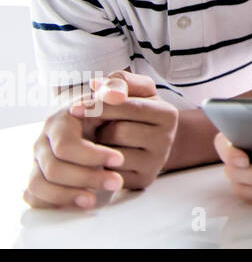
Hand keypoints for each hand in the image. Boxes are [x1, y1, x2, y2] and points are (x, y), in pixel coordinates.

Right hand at [24, 101, 126, 209]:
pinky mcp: (39, 178)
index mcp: (59, 121)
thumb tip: (115, 95)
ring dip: (69, 194)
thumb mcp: (117, 93)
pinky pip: (35, 196)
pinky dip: (55, 201)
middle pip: (54, 168)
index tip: (119, 159)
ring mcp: (37, 161)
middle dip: (86, 177)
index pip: (67, 145)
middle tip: (116, 182)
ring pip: (40, 184)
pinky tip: (82, 201)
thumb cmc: (109, 109)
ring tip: (96, 199)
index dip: (92, 156)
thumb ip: (118, 87)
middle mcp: (43, 142)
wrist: (97, 121)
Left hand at [67, 71, 178, 190]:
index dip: (99, 106)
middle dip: (100, 128)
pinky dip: (100, 166)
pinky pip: (110, 174)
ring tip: (101, 140)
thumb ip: (118, 82)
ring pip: (113, 154)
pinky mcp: (143, 180)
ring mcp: (156, 162)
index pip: (129, 106)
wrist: (151, 142)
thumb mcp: (134, 91)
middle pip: (118, 131)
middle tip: (94, 126)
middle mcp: (167, 139)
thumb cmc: (136, 112)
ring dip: (99, 147)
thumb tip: (97, 86)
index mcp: (167, 114)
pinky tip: (101, 157)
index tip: (73, 109)